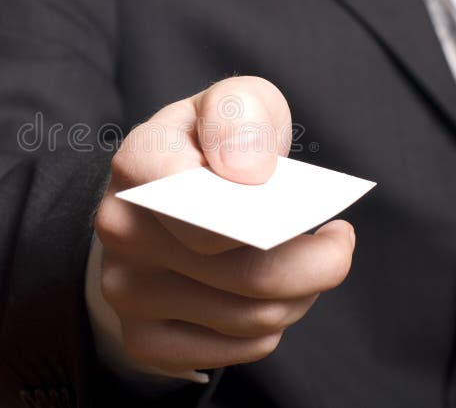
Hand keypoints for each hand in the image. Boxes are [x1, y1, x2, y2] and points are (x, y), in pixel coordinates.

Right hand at [94, 76, 355, 373]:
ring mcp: (125, 290)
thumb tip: (247, 171)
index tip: (306, 205)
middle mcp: (120, 229)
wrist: (156, 205)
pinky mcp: (142, 337)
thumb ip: (239, 113)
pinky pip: (238, 350)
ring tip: (308, 265)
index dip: (276, 216)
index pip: (211, 207)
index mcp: (138, 162)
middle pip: (251, 274)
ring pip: (252, 318)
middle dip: (316, 266)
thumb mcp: (229, 106)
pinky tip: (271, 297)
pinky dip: (271, 327)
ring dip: (300, 295)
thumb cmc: (207, 151)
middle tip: (335, 243)